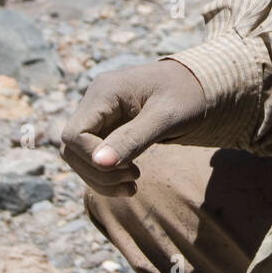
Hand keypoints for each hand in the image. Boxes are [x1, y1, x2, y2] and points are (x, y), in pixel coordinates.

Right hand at [60, 59, 206, 196]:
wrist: (200, 87)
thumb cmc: (187, 96)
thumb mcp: (165, 117)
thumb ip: (133, 138)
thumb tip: (100, 163)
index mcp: (105, 91)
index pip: (75, 135)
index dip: (93, 159)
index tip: (128, 169)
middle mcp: (95, 102)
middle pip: (71, 149)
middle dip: (97, 173)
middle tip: (134, 180)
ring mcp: (99, 115)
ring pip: (79, 157)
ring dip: (101, 178)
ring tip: (134, 185)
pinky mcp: (107, 128)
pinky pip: (94, 157)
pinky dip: (108, 175)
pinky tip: (131, 182)